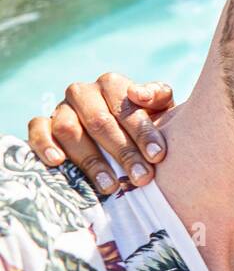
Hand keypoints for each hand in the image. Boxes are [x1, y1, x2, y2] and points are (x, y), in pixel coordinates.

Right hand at [27, 74, 173, 192]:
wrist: (120, 134)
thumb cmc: (143, 123)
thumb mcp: (159, 108)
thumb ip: (158, 96)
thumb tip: (139, 94)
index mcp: (112, 84)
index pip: (126, 107)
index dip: (143, 132)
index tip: (158, 156)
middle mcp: (83, 92)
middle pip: (99, 121)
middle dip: (123, 152)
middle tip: (142, 177)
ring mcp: (61, 108)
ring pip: (69, 129)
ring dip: (91, 160)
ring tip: (111, 186)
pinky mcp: (42, 124)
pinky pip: (37, 130)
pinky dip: (45, 145)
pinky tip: (58, 162)